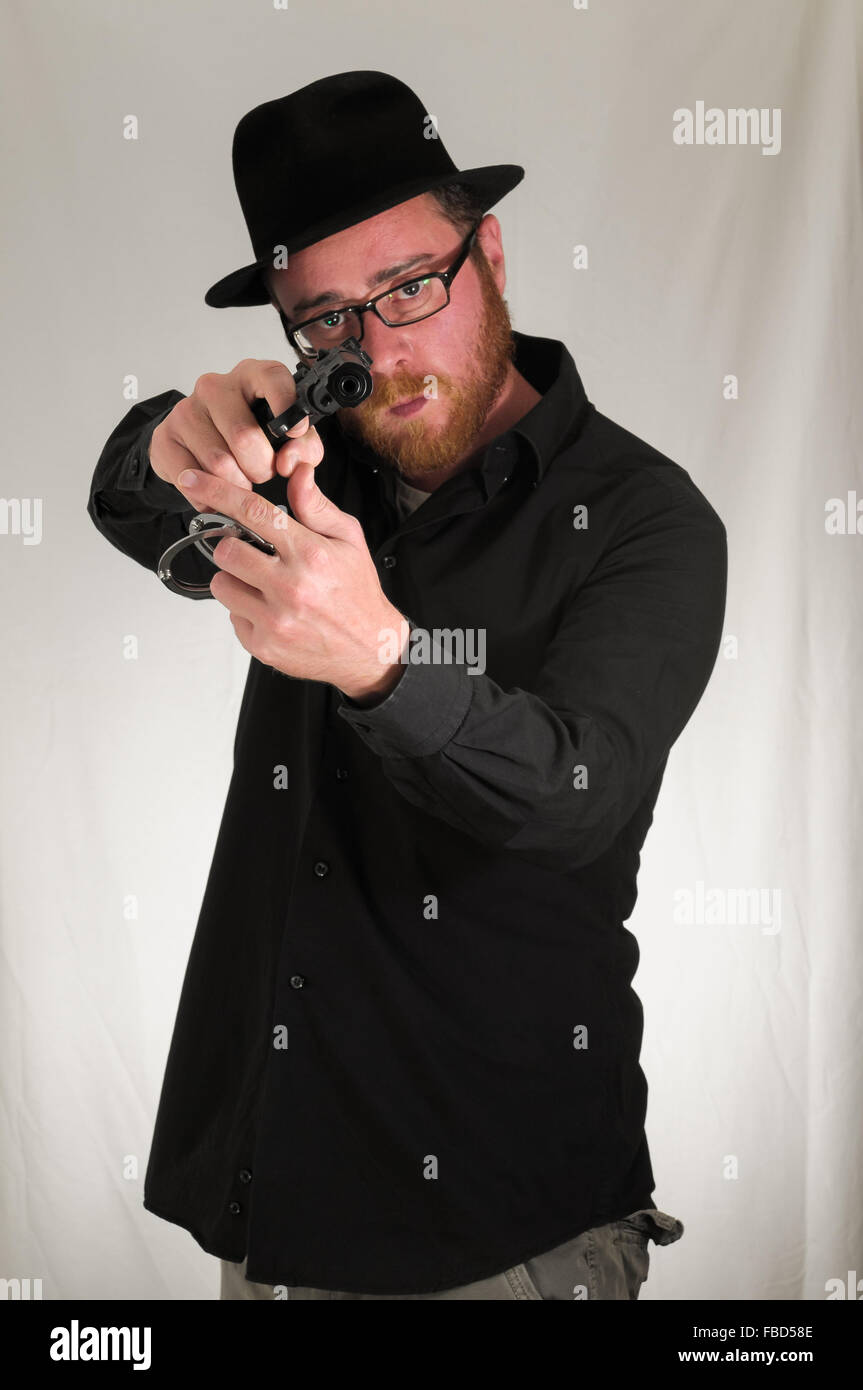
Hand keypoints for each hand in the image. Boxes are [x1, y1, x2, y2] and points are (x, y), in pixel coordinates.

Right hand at [150, 358, 323, 491]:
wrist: (197, 444)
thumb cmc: (247, 435)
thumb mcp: (286, 437)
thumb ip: (304, 447)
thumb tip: (290, 462)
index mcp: (251, 376)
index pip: (272, 377)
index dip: (287, 407)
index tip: (294, 432)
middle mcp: (216, 387)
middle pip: (244, 436)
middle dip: (261, 467)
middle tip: (263, 472)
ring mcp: (186, 410)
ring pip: (219, 464)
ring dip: (237, 485)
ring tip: (240, 479)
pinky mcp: (164, 437)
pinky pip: (193, 479)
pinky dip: (210, 495)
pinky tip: (216, 486)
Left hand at [173, 460, 408, 702]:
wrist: (370, 650)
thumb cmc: (358, 593)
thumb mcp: (349, 540)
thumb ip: (316, 506)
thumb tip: (298, 472)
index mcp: (310, 554)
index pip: (253, 512)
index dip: (217, 491)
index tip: (193, 479)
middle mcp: (290, 587)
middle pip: (226, 550)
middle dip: (234, 547)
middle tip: (254, 554)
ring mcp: (275, 620)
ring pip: (222, 585)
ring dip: (236, 579)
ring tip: (264, 585)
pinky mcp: (264, 646)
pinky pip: (232, 616)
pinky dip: (245, 611)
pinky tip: (272, 610)